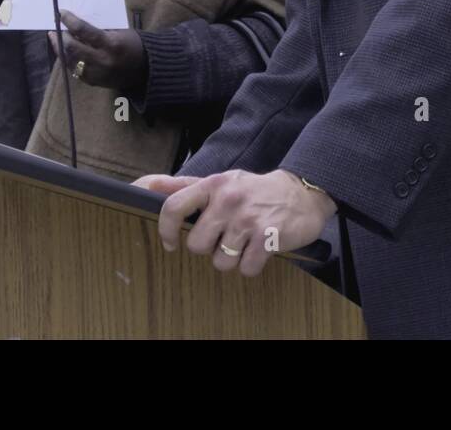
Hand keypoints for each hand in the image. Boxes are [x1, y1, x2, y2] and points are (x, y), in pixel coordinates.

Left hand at [48, 9, 147, 90]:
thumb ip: (100, 29)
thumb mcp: (120, 32)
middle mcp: (102, 60)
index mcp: (111, 44)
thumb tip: (77, 22)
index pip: (84, 31)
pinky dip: (68, 59)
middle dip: (61, 37)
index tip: (61, 13)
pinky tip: (65, 52)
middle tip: (56, 29)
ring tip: (56, 39)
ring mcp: (96, 73)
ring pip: (69, 60)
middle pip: (72, 47)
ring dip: (60, 49)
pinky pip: (74, 70)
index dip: (70, 21)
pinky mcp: (93, 81)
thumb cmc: (134, 45)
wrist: (146, 69)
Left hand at [154, 169, 335, 276]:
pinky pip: (246, 269)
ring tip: (246, 242)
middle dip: (210, 248)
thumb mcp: (222, 181)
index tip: (172, 244)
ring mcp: (248, 218)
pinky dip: (252, 266)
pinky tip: (261, 249)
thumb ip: (185, 187)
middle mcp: (228, 199)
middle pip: (197, 245)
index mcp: (213, 184)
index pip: (173, 207)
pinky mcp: (268, 236)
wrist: (303, 193)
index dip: (166, 231)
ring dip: (233, 259)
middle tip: (227, 237)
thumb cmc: (256, 191)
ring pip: (221, 261)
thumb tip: (147, 186)